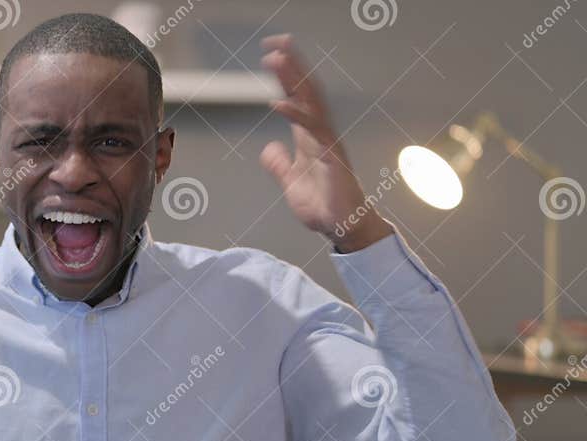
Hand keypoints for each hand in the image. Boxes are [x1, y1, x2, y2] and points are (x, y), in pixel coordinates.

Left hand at [258, 34, 390, 252]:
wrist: (342, 228)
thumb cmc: (323, 206)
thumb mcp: (291, 183)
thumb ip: (279, 164)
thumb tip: (269, 148)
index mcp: (309, 136)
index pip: (296, 99)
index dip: (284, 77)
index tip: (272, 54)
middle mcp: (320, 133)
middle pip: (305, 91)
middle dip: (292, 65)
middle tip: (277, 41)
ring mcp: (327, 142)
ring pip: (310, 102)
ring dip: (293, 79)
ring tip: (277, 58)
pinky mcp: (331, 156)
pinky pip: (312, 130)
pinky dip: (295, 114)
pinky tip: (277, 102)